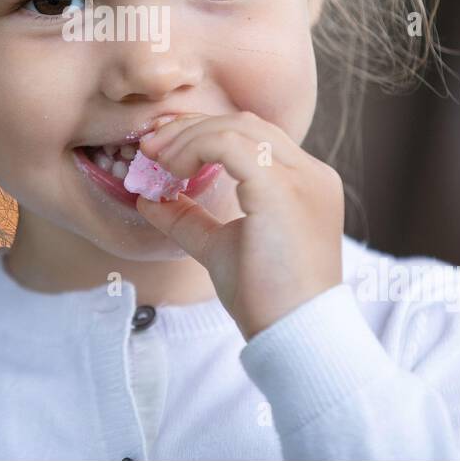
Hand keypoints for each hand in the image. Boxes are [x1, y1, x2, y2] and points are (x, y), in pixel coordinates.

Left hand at [135, 111, 344, 340]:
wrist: (294, 336)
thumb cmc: (265, 299)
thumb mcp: (220, 247)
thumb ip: (189, 219)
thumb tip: (148, 198)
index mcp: (305, 183)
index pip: (254, 137)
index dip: (203, 135)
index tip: (163, 153)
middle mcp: (311, 173)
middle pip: (245, 124)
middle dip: (191, 129)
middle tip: (149, 148)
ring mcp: (302, 178)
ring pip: (236, 127)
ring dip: (187, 138)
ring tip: (155, 160)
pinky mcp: (281, 189)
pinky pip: (229, 144)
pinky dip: (193, 149)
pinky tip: (171, 173)